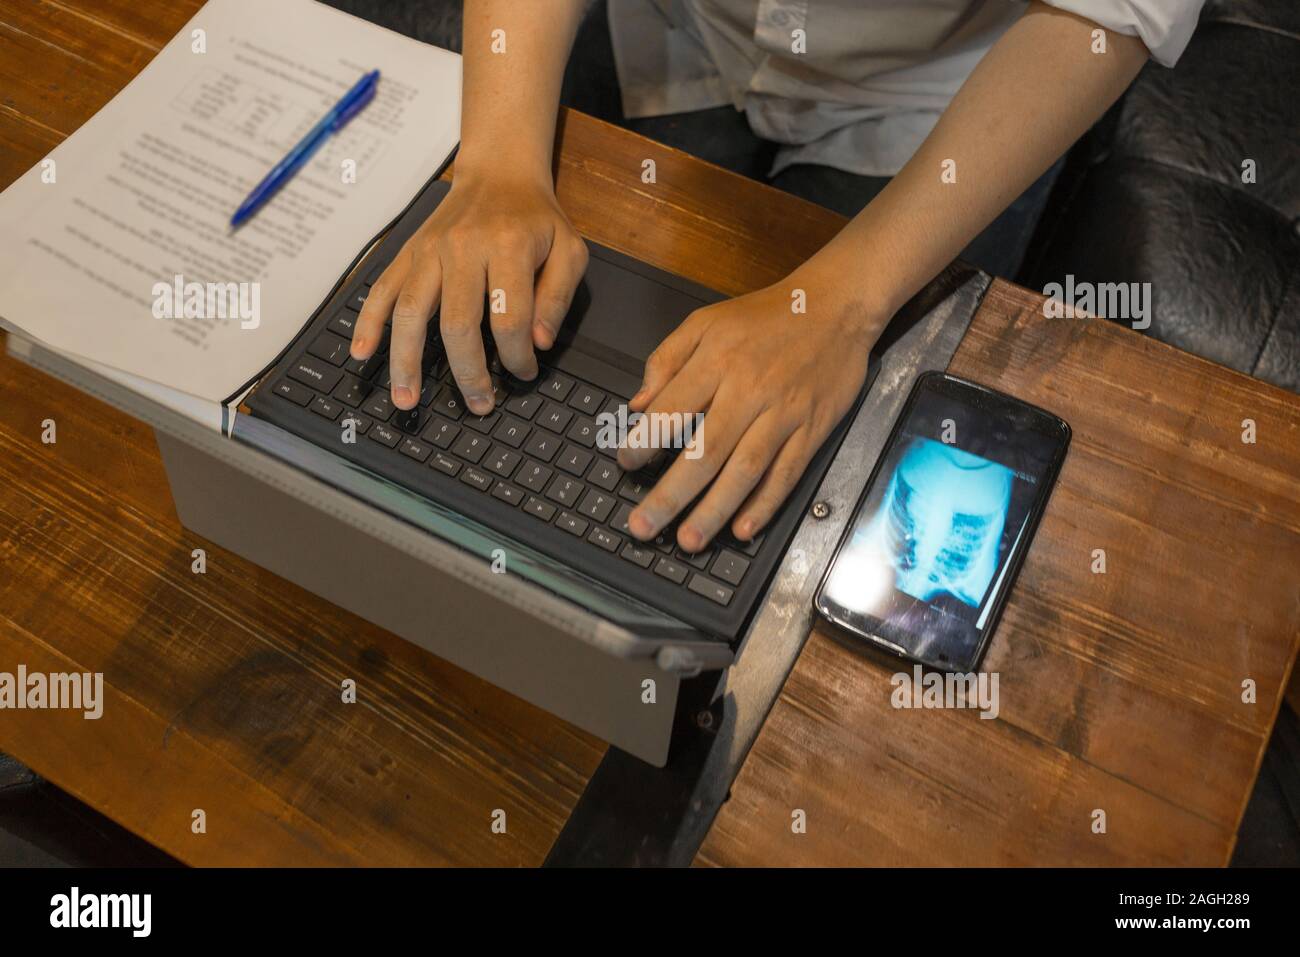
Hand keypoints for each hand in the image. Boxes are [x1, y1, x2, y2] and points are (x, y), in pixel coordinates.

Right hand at [350, 170, 588, 413]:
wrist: (499, 173)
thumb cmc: (537, 218)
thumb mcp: (569, 250)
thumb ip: (558, 298)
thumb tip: (539, 345)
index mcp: (508, 246)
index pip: (509, 318)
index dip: (517, 357)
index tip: (523, 373)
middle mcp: (463, 248)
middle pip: (457, 323)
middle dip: (467, 373)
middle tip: (478, 405)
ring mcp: (429, 250)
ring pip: (411, 312)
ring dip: (406, 361)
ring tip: (407, 400)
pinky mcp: (408, 252)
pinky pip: (382, 289)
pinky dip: (368, 323)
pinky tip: (361, 353)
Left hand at [618, 277, 883, 551]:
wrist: (835, 306)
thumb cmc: (765, 317)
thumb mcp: (706, 321)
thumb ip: (667, 360)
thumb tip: (638, 405)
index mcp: (717, 360)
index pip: (672, 410)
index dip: (644, 442)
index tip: (626, 464)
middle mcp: (750, 389)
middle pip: (705, 452)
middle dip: (671, 495)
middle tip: (643, 526)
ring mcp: (784, 413)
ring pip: (745, 470)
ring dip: (714, 510)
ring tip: (687, 541)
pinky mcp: (812, 429)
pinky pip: (786, 473)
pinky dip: (765, 504)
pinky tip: (742, 529)